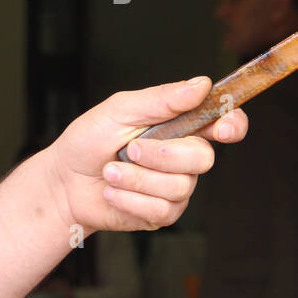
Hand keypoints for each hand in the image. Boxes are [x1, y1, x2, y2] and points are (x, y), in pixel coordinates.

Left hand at [45, 77, 247, 234]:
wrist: (64, 181)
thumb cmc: (89, 140)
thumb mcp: (119, 109)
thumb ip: (161, 99)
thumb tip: (201, 84)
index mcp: (180, 124)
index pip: (224, 122)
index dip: (233, 124)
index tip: (223, 129)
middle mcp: (184, 156)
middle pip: (203, 158)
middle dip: (163, 155)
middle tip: (130, 149)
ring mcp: (177, 187)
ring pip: (179, 186)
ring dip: (136, 178)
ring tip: (111, 172)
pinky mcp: (163, 213)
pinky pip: (162, 209)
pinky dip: (130, 198)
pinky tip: (114, 192)